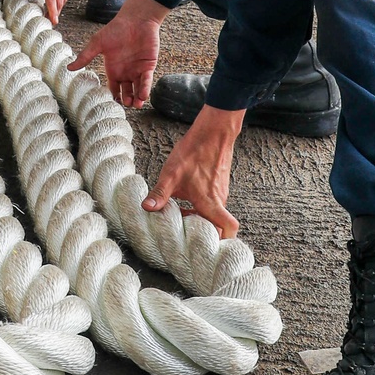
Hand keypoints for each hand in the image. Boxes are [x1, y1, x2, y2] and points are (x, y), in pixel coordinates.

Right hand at [68, 0, 164, 106]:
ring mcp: (137, 69)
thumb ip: (85, 56)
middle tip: (125, 106)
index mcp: (113, 69)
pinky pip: (146, 80)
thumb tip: (68, 67)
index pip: (113, 88)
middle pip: (126, 92)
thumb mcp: (98, 43)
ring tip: (135, 105)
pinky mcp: (148, 66)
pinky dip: (145, 88)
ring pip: (137, 89)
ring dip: (137, 98)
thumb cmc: (116, 29)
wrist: (135, 19)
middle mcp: (125, 72)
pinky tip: (143, 95)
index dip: (113, 97)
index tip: (111, 105)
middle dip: (126, 100)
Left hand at [141, 104, 243, 238]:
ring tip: (178, 212)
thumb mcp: (171, 174)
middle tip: (182, 229)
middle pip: (218, 227)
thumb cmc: (194, 152)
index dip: (221, 241)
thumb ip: (160, 193)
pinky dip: (200, 206)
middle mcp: (219, 201)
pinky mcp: (218, 184)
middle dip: (201, 232)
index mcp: (210, 203)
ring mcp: (220, 193)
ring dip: (198, 217)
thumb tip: (146, 208)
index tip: (202, 243)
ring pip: (213, 214)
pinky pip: (212, 203)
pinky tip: (184, 197)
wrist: (213, 131)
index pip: (228, 230)